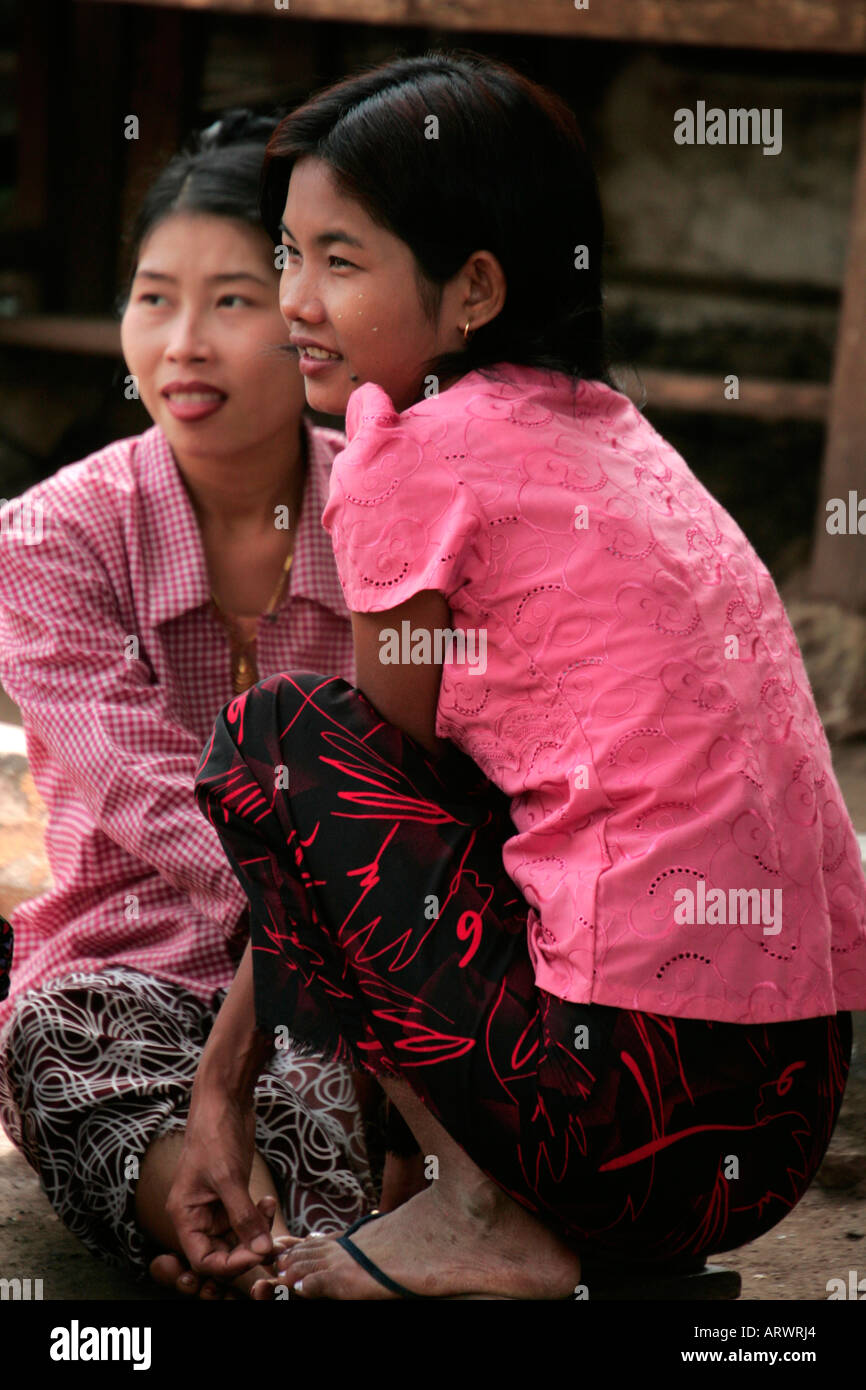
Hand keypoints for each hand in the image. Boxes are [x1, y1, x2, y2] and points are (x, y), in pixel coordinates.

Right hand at [166, 1089, 275, 1279]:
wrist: (225, 1101)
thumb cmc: (215, 1134)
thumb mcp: (229, 1178)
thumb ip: (244, 1217)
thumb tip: (262, 1251)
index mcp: (186, 1216)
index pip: (203, 1260)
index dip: (229, 1265)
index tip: (256, 1255)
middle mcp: (198, 1216)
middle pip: (222, 1253)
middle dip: (247, 1249)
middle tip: (270, 1241)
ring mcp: (216, 1206)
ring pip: (238, 1238)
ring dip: (258, 1232)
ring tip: (270, 1211)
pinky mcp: (233, 1195)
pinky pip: (247, 1220)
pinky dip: (260, 1217)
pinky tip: (270, 1203)